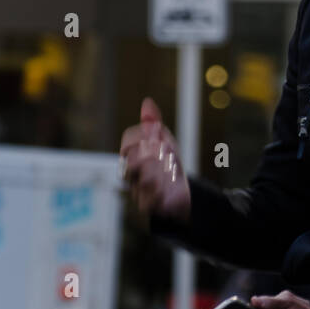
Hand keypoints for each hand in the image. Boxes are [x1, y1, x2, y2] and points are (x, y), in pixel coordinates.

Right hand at [119, 98, 191, 223]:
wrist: (182, 193)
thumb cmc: (168, 164)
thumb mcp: (164, 141)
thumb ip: (153, 124)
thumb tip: (147, 102)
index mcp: (133, 156)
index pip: (127, 143)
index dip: (141, 138)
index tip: (158, 136)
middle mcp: (133, 174)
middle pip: (131, 162)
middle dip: (148, 154)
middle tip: (164, 151)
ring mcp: (139, 190)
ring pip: (141, 180)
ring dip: (157, 171)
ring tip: (168, 168)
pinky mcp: (150, 206)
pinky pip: (149, 201)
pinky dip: (160, 191)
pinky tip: (169, 184)